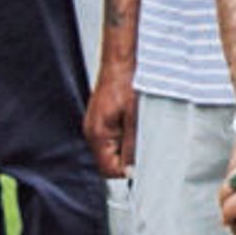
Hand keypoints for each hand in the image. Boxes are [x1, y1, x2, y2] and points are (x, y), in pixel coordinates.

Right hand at [84, 59, 137, 178]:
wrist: (119, 63)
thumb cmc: (125, 84)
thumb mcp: (134, 117)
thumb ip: (131, 144)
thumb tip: (131, 169)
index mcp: (98, 135)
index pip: (108, 169)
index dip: (125, 171)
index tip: (141, 166)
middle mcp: (92, 133)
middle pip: (108, 161)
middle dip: (125, 158)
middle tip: (143, 146)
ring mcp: (95, 126)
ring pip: (111, 149)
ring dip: (125, 146)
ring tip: (138, 130)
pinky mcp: (100, 120)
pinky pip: (111, 137)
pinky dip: (123, 136)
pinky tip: (132, 123)